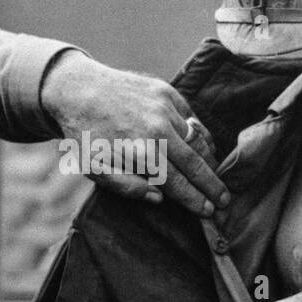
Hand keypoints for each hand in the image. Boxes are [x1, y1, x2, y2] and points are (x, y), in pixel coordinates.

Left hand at [40, 50, 228, 217]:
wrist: (77, 88)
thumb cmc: (84, 134)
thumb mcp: (93, 168)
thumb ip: (125, 186)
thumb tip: (158, 199)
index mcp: (141, 152)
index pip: (178, 183)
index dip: (195, 200)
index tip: (209, 212)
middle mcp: (158, 129)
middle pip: (195, 163)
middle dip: (212, 185)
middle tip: (225, 202)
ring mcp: (165, 108)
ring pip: (197, 140)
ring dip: (210, 162)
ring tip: (217, 178)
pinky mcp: (167, 93)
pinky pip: (191, 119)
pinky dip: (201, 136)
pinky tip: (205, 149)